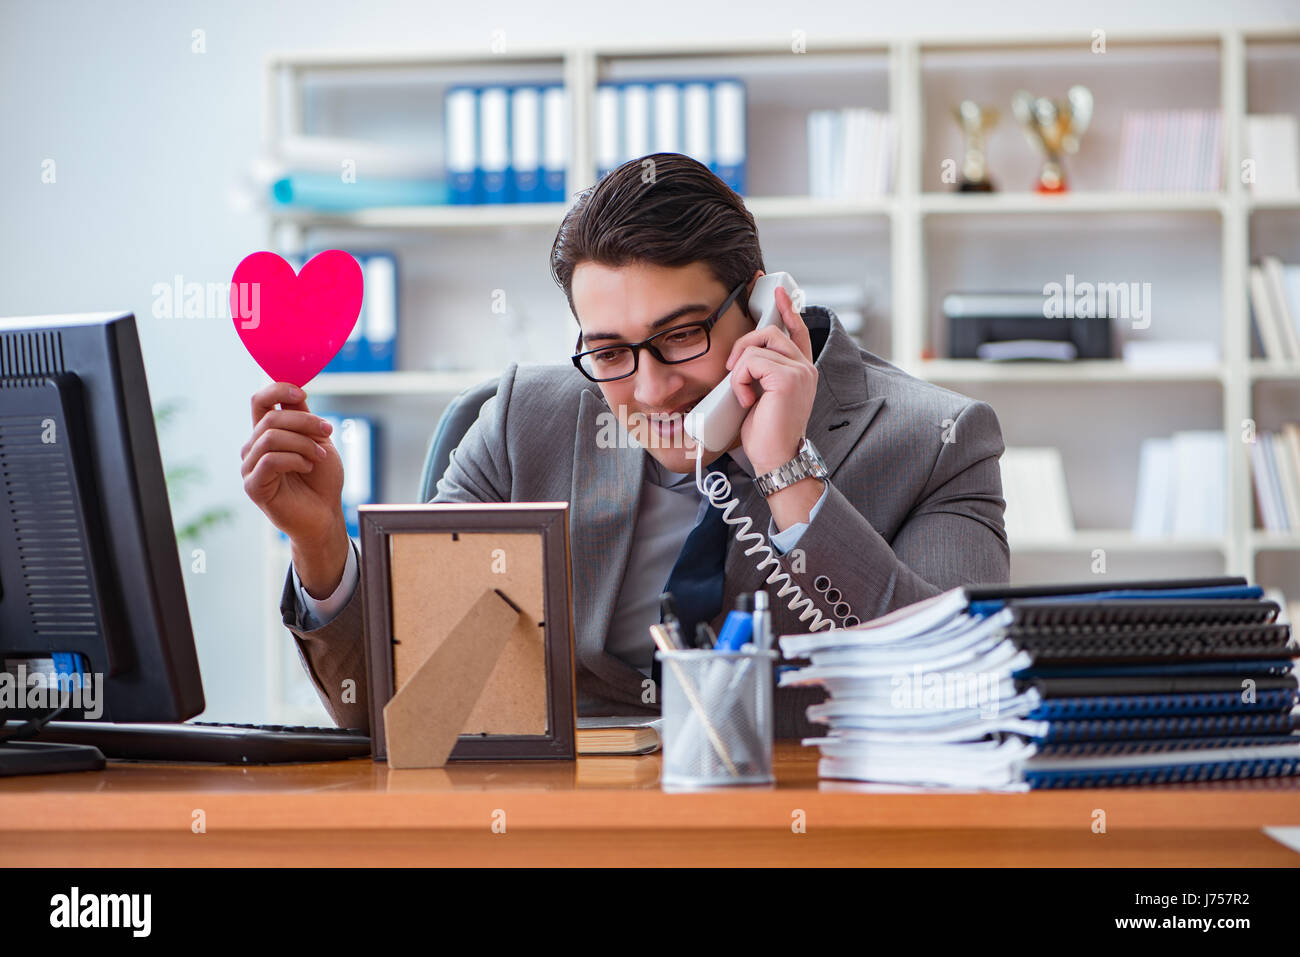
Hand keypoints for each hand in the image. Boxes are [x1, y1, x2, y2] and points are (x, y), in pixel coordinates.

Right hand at [241, 382, 348, 596]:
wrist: (326, 515)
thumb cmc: (322, 480)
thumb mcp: (318, 441)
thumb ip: (303, 418)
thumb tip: (296, 391)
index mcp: (267, 434)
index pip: (260, 401)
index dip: (277, 390)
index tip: (301, 393)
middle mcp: (253, 448)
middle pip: (270, 419)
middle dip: (304, 421)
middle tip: (327, 430)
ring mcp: (250, 467)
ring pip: (271, 438)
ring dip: (303, 443)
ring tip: (320, 455)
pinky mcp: (253, 486)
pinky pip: (270, 460)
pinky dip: (295, 459)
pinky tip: (308, 466)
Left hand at [725, 285, 817, 474]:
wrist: (776, 459)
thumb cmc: (766, 434)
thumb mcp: (762, 395)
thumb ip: (761, 372)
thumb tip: (742, 357)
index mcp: (801, 371)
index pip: (798, 331)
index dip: (788, 309)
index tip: (779, 292)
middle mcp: (805, 367)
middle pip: (770, 332)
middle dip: (744, 345)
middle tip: (733, 370)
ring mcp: (800, 371)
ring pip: (757, 346)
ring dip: (739, 370)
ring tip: (743, 393)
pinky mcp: (788, 377)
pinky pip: (751, 361)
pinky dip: (740, 379)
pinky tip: (747, 399)